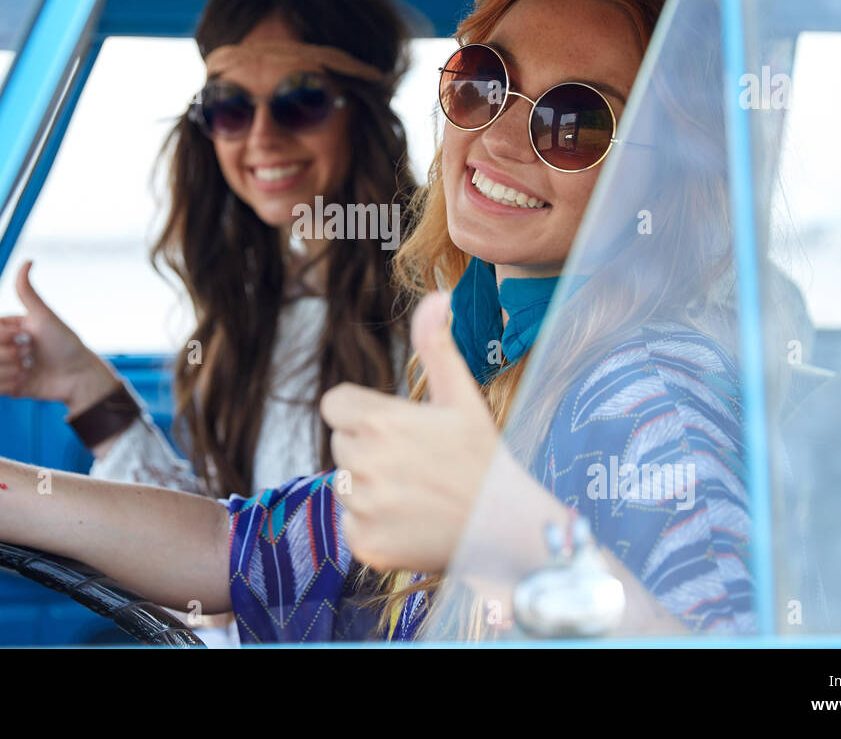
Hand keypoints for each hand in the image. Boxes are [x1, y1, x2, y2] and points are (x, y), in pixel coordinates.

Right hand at [0, 260, 117, 412]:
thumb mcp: (44, 315)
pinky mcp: (7, 388)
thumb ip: (27, 291)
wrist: (78, 374)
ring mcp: (3, 368)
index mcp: (5, 328)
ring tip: (30, 366)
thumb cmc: (64, 342)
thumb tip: (27, 260)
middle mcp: (1, 347)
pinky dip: (8, 385)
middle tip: (29, 352)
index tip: (23, 334)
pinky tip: (26, 379)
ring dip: (9, 370)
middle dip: (4, 354)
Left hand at [321, 291, 497, 571]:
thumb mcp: (461, 397)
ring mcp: (361, 507)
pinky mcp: (364, 544)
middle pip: (341, 445)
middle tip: (416, 462)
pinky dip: (375, 525)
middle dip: (369, 449)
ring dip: (370, 487)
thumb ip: (436, 346)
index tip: (393, 427)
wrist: (506, 528)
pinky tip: (412, 521)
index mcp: (379, 422)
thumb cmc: (483, 459)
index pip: (334, 405)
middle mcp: (363, 464)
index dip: (361, 413)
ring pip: (345, 485)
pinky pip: (352, 524)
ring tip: (416, 493)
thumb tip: (436, 296)